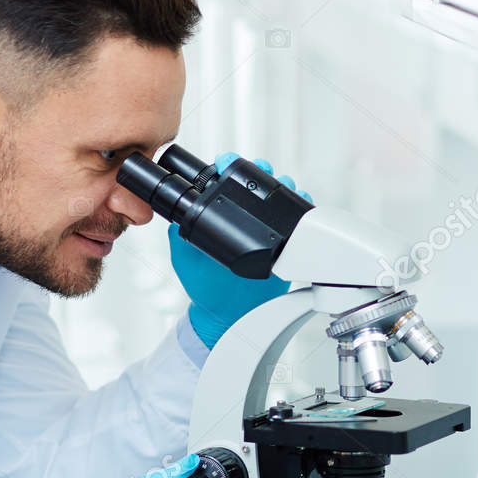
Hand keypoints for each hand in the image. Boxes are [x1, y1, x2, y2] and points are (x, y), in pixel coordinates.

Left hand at [169, 155, 310, 348]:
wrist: (230, 314)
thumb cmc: (206, 288)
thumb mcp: (185, 259)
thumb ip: (179, 236)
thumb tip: (176, 217)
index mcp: (218, 216)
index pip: (224, 183)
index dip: (228, 167)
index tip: (227, 163)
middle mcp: (242, 219)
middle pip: (255, 184)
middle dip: (260, 170)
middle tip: (262, 168)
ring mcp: (265, 229)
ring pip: (278, 196)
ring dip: (283, 184)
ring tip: (283, 183)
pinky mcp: (285, 242)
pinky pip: (297, 220)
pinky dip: (302, 206)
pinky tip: (300, 200)